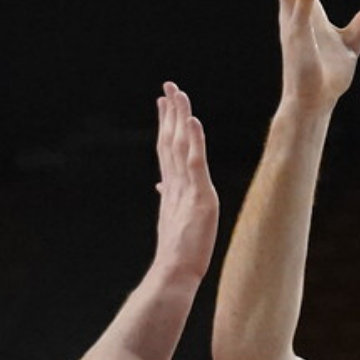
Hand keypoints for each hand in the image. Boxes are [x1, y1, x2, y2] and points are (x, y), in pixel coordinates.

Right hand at [152, 83, 217, 280]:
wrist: (174, 273)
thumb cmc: (177, 254)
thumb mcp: (173, 220)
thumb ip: (169, 199)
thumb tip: (161, 186)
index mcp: (172, 188)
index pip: (167, 150)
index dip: (165, 125)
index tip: (163, 104)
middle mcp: (176, 184)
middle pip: (170, 141)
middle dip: (170, 113)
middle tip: (169, 87)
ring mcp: (186, 189)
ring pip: (180, 146)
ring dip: (180, 118)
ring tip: (178, 94)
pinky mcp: (199, 197)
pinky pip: (196, 164)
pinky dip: (194, 141)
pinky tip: (193, 121)